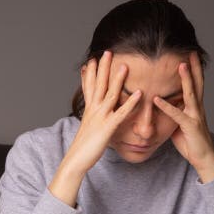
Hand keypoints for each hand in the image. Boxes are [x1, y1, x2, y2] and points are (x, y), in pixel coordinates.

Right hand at [50, 51, 142, 205]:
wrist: (75, 161)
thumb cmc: (82, 149)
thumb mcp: (87, 131)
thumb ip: (91, 121)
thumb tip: (92, 118)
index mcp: (88, 111)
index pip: (88, 87)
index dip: (89, 73)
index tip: (91, 60)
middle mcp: (92, 111)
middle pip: (98, 85)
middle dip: (102, 68)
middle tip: (106, 52)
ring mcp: (100, 118)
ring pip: (109, 94)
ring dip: (117, 79)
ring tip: (124, 65)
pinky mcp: (107, 128)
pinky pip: (121, 113)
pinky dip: (130, 102)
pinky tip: (138, 93)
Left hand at [153, 51, 213, 182]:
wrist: (204, 159)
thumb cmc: (191, 142)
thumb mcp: (180, 124)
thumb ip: (173, 113)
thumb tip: (163, 105)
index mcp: (195, 107)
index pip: (195, 84)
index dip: (193, 70)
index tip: (190, 55)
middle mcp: (197, 108)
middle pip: (197, 83)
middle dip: (194, 67)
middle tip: (191, 51)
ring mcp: (195, 116)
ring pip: (190, 94)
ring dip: (186, 80)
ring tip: (180, 66)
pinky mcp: (190, 127)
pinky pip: (177, 115)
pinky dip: (166, 106)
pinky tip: (156, 99)